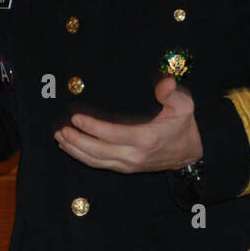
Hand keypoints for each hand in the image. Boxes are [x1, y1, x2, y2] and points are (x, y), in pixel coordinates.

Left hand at [55, 76, 202, 172]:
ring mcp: (129, 164)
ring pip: (95, 160)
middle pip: (98, 151)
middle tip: (60, 129)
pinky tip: (70, 147)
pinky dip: (83, 157)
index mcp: (146, 138)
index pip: (112, 134)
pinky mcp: (126, 168)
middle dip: (76, 140)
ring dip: (75, 150)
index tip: (75, 116)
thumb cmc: (183, 125)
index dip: (92, 126)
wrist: (190, 153)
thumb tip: (164, 82)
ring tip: (59, 137)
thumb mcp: (184, 105)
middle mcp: (134, 155)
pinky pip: (100, 164)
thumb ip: (171, 92)